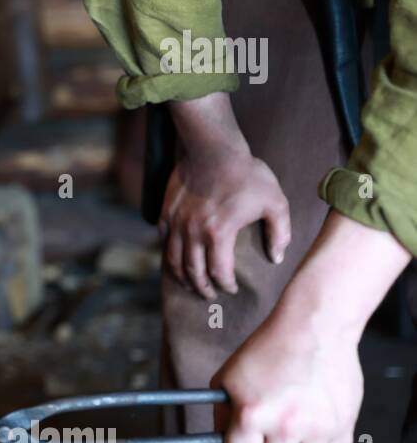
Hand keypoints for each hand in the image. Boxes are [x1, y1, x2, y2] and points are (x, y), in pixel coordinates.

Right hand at [162, 94, 290, 300]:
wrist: (213, 148)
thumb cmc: (247, 174)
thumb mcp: (275, 202)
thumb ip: (280, 233)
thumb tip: (277, 257)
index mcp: (219, 234)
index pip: (220, 272)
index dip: (226, 285)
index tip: (232, 289)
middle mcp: (194, 232)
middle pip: (193, 271)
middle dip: (202, 287)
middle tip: (209, 294)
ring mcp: (176, 222)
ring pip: (174, 259)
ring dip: (182, 276)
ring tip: (190, 283)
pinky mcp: (166, 211)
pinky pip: (163, 239)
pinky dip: (168, 253)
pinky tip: (176, 257)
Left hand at [211, 307, 360, 442]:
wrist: (314, 329)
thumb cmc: (267, 351)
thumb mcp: (227, 380)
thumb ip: (221, 420)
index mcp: (252, 415)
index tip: (246, 441)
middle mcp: (287, 426)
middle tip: (270, 436)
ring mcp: (320, 427)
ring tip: (294, 428)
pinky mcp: (346, 423)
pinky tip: (315, 427)